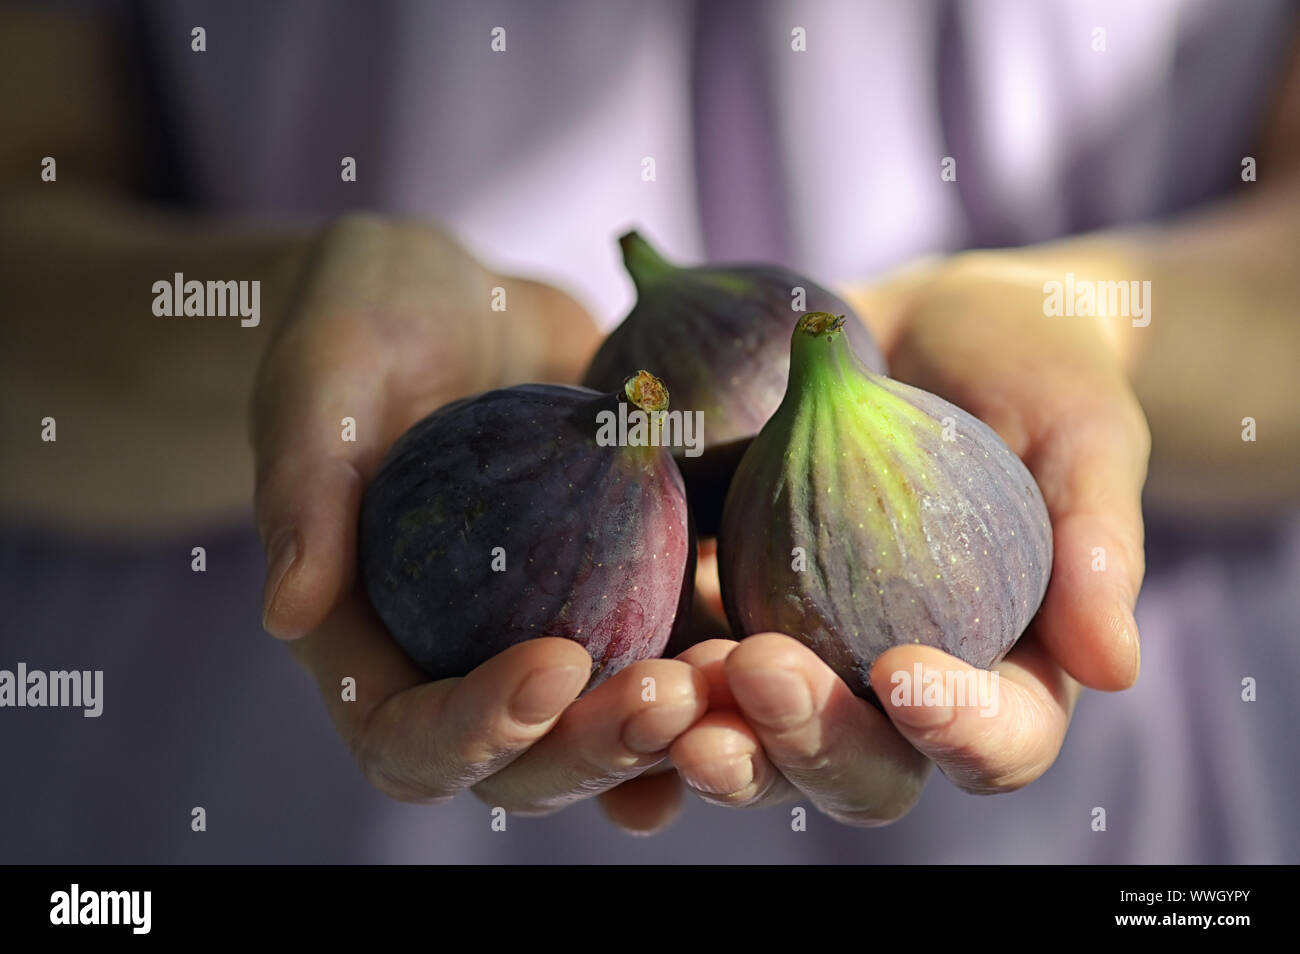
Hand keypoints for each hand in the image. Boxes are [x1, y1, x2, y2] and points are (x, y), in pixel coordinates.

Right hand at [251, 214, 708, 813]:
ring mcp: (550, 638)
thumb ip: (302, 487)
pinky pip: (674, 646)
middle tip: (671, 696)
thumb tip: (287, 611)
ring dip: (678, 727)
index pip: (408, 739)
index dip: (474, 729)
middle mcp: (464, 667)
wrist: (463, 299)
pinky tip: (782, 635)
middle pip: (528, 763)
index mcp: (371, 649)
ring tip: (742, 684)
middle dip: (598, 746)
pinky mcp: (624, 596)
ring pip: (614, 725)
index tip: (550, 662)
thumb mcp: (321, 378)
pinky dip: (724, 659)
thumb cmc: (366, 321)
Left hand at [613, 250, 1148, 824]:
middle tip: (761, 675)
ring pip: (758, 742)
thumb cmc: (1028, 372)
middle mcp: (893, 693)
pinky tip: (605, 656)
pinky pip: (684, 665)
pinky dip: (646, 676)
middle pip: (861, 768)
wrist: (918, 328)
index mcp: (1000, 672)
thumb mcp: (1081, 431)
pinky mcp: (725, 615)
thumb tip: (1112, 666)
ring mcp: (805, 662)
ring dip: (712, 730)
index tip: (907, 672)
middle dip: (809, 743)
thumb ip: (1094, 541)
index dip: (959, 730)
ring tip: (666, 688)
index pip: (997, 738)